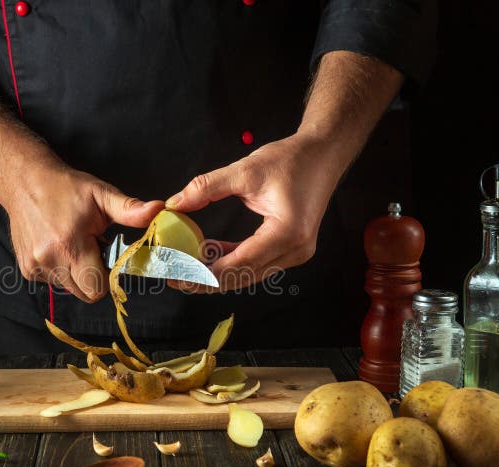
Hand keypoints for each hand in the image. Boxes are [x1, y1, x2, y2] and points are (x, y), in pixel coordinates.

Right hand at [5, 157, 163, 301]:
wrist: (24, 181)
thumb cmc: (65, 187)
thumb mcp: (101, 194)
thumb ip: (130, 210)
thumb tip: (160, 210)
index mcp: (71, 245)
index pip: (97, 288)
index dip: (107, 276)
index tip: (107, 255)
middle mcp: (49, 260)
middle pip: (85, 292)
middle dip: (94, 276)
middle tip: (92, 249)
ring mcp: (35, 267)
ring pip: (69, 288)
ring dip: (76, 273)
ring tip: (73, 244)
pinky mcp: (26, 270)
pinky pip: (53, 282)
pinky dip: (60, 270)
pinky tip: (59, 247)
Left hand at [165, 133, 342, 291]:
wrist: (323, 154)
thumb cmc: (291, 160)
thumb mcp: (245, 170)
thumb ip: (207, 187)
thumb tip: (175, 203)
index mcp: (287, 232)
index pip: (239, 264)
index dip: (205, 271)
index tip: (178, 272)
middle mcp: (295, 250)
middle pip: (243, 276)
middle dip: (207, 279)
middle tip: (175, 276)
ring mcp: (296, 253)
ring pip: (249, 274)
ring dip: (218, 272)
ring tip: (186, 266)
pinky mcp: (292, 249)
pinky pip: (257, 263)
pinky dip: (233, 260)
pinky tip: (209, 252)